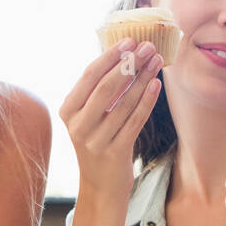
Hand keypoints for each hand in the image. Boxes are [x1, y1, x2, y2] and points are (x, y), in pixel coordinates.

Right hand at [59, 40, 162, 199]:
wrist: (101, 185)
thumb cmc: (99, 141)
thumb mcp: (89, 116)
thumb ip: (98, 90)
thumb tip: (123, 54)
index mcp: (68, 111)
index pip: (89, 76)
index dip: (110, 56)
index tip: (129, 41)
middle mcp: (79, 125)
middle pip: (106, 87)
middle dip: (129, 63)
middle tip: (147, 46)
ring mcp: (96, 141)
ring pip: (123, 103)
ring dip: (143, 79)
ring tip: (156, 61)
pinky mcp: (115, 152)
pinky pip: (134, 121)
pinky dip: (146, 101)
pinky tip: (156, 85)